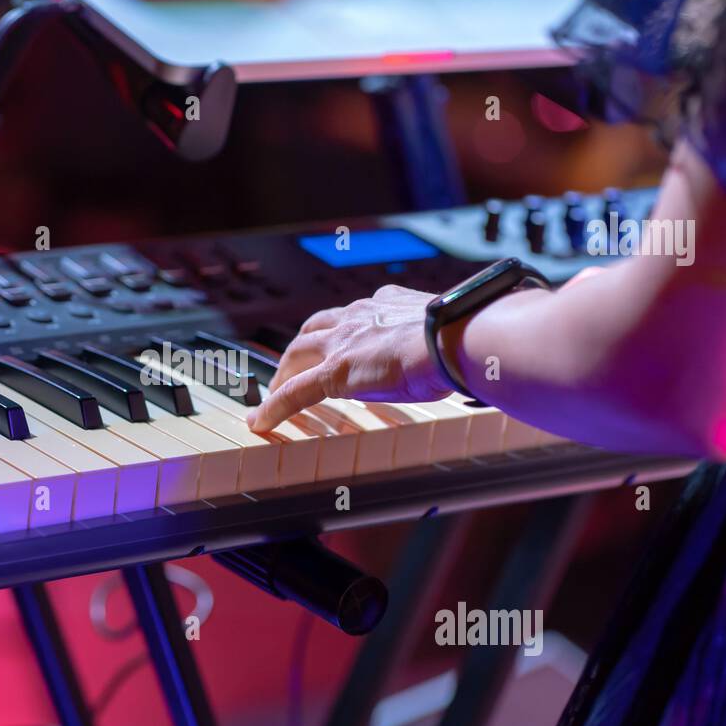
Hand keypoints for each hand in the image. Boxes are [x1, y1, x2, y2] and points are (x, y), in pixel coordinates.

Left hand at [245, 284, 454, 431]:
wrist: (457, 337)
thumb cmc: (464, 337)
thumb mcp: (445, 333)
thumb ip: (435, 341)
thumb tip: (454, 356)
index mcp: (385, 304)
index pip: (350, 316)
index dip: (335, 331)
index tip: (333, 343)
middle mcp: (358, 315)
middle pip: (312, 331)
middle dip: (297, 350)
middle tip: (289, 370)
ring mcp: (343, 341)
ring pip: (296, 355)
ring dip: (282, 375)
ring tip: (273, 394)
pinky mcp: (335, 371)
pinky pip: (294, 391)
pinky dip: (274, 407)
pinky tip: (261, 421)